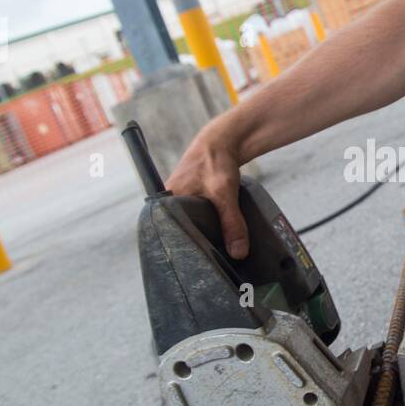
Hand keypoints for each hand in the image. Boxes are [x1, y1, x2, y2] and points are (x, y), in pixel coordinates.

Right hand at [166, 116, 249, 257]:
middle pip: (181, 232)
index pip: (169, 234)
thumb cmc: (216, 161)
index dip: (183, 249)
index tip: (197, 264)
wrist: (223, 141)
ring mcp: (180, 200)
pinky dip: (209, 227)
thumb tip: (239, 252)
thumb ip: (232, 223)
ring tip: (215, 255)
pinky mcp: (193, 199)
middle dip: (195, 246)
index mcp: (166, 201)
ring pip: (192, 226)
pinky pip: (198, 219)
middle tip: (210, 263)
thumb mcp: (224, 194)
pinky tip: (219, 239)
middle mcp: (169, 202)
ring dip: (204, 236)